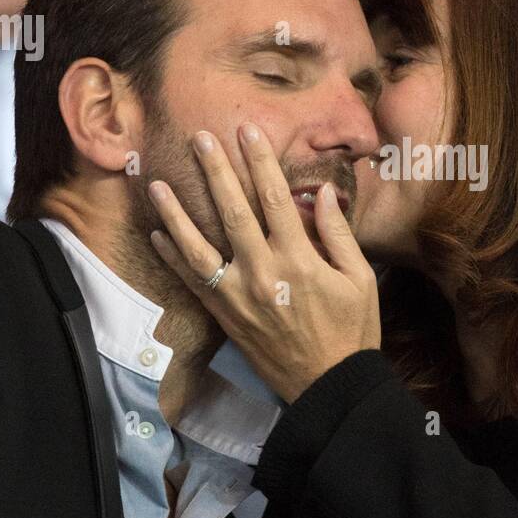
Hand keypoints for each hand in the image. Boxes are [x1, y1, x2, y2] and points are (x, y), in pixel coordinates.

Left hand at [148, 123, 380, 402]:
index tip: (247, 131)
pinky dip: (173, 258)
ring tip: (157, 183)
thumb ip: (339, 234)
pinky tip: (157, 233)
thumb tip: (323, 192)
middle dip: (215, 171)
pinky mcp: (226, 316)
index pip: (275, 198)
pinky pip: (192, 283)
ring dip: (176, 213)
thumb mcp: (360, 279)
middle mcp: (263, 273)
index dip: (259, 161)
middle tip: (199, 138)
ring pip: (199, 247)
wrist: (328, 386)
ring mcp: (239, 296)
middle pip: (233, 212)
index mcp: (300, 259)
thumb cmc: (352, 330)